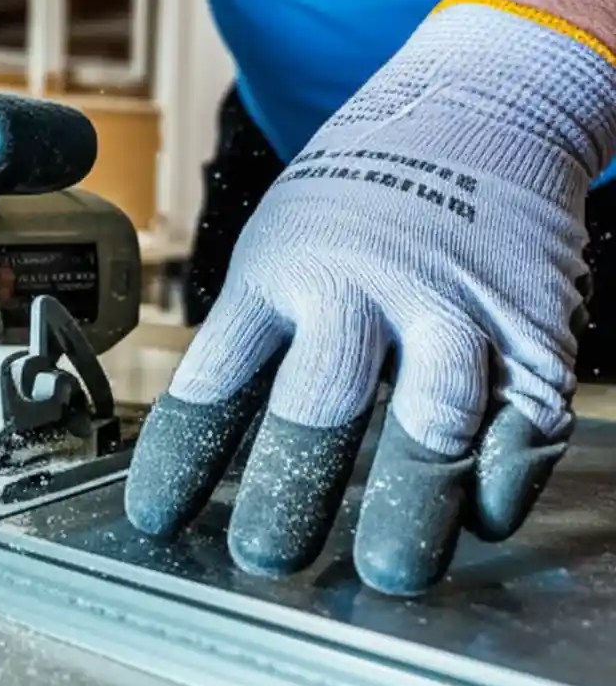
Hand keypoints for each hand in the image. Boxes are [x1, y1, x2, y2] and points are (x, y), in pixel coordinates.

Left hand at [125, 3, 615, 594]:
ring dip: (412, 502)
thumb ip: (252, 338)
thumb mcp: (276, 246)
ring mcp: (451, 306)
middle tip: (265, 557)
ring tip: (390, 571)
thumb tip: (200, 454)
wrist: (469, 115)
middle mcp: (359, 289)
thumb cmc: (351, 207)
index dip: (182, 458)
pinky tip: (481, 515)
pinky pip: (523, 418)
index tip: (156, 522)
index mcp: (276, 276)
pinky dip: (503, 475)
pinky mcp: (529, 326)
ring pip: (434, 415)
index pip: (215, 378)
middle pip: (320, 400)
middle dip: (291, 488)